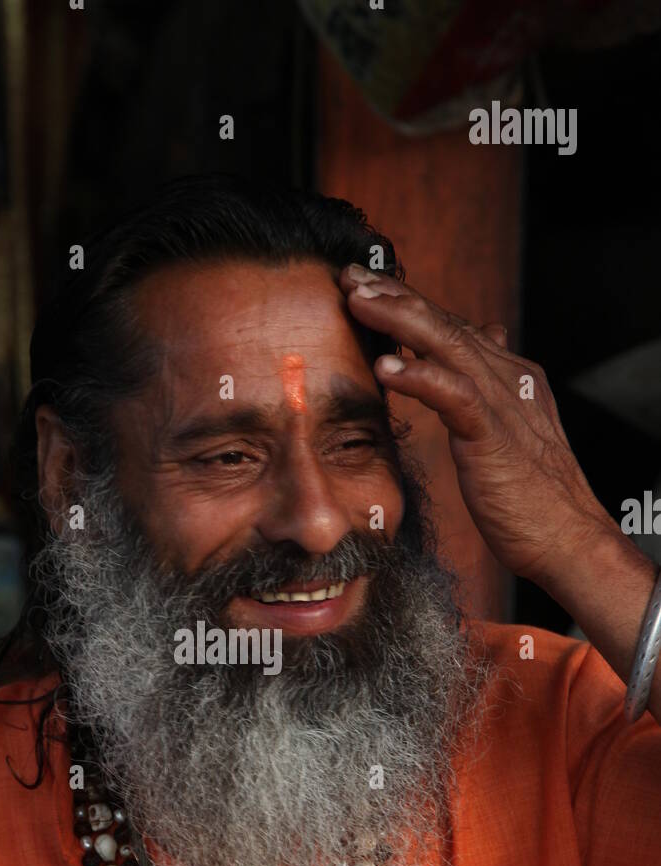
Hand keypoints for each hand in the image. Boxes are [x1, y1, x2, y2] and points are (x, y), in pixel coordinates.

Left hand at [339, 264, 607, 585]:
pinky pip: (454, 394)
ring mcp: (503, 402)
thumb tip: (486, 339)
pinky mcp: (494, 434)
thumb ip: (490, 388)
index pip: (452, 327)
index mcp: (509, 377)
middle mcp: (508, 378)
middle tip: (350, 275)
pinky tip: (386, 366)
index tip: (364, 286)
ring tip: (358, 300)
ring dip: (399, 319)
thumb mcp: (508, 432)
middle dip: (395, 296)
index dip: (408, 304)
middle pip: (444, 323)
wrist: (566, 539)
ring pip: (447, 344)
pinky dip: (420, 376)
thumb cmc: (531, 497)